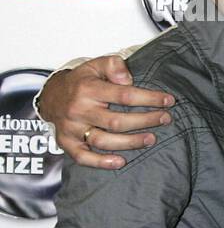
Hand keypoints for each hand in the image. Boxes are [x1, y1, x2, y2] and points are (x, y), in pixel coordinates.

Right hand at [41, 56, 174, 169]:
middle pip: (117, 121)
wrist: (51, 95)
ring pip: (103, 140)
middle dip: (145, 121)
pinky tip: (120, 162)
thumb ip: (113, 65)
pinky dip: (101, 162)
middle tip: (165, 119)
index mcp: (88, 89)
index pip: (124, 95)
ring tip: (151, 139)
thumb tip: (128, 78)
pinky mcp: (66, 142)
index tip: (168, 101)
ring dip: (130, 143)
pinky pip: (82, 157)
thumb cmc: (81, 82)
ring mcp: (72, 128)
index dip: (149, 99)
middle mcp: (79, 110)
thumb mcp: (95, 65)